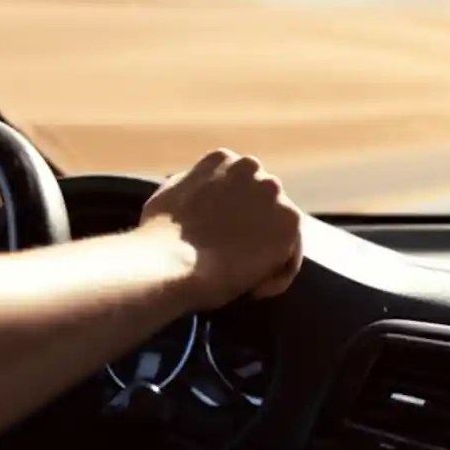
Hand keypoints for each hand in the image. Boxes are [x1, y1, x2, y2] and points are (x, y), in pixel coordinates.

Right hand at [140, 149, 302, 311]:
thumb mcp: (171, 195)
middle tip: (234, 262)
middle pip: (261, 205)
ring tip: (243, 281)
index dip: (231, 219)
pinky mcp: (290, 221)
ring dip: (265, 255)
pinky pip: (289, 255)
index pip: (238, 189)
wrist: (172, 262)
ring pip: (277, 229)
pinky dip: (275, 277)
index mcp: (222, 159)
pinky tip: (254, 290)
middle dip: (251, 233)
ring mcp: (272, 192)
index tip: (217, 241)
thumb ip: (194, 187)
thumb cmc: (160, 236)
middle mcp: (250, 167)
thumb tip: (204, 192)